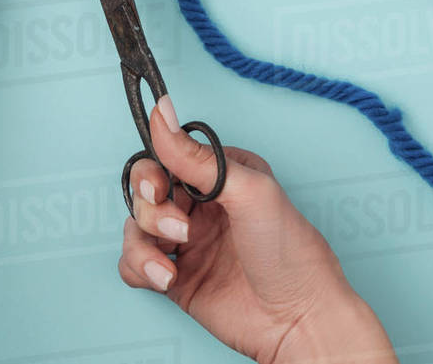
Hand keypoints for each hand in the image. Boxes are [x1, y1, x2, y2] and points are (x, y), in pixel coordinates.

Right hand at [119, 96, 397, 363]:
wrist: (299, 321)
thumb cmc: (291, 253)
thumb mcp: (248, 189)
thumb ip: (196, 155)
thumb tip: (162, 111)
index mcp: (219, 175)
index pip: (167, 156)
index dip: (154, 170)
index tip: (159, 186)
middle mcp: (200, 205)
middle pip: (145, 190)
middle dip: (150, 208)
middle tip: (175, 226)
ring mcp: (186, 242)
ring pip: (134, 225)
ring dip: (145, 240)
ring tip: (173, 258)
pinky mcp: (175, 276)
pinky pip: (133, 263)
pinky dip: (141, 268)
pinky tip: (167, 278)